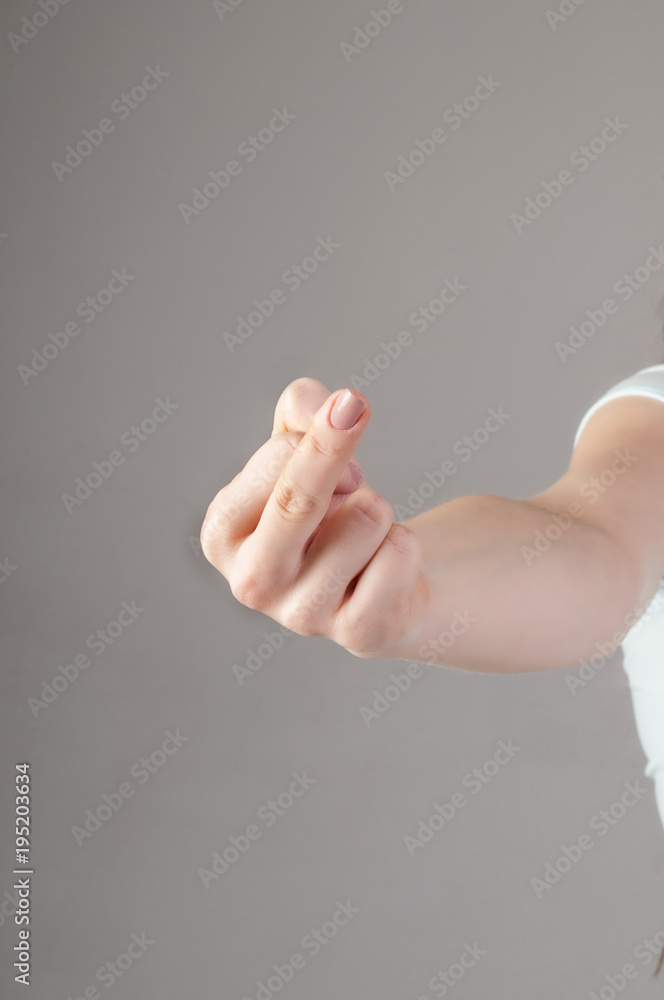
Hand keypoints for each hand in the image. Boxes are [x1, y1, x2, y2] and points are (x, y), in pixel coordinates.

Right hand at [200, 377, 430, 658]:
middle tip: (356, 404)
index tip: (334, 451)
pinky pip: (400, 556)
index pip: (275, 459)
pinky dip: (404, 544)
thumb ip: (299, 413)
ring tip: (361, 533)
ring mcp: (302, 615)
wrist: (375, 580)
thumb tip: (323, 408)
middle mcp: (251, 582)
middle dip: (335, 445)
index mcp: (223, 534)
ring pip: (367, 520)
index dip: (319, 439)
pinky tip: (381, 566)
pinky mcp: (358, 633)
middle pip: (298, 499)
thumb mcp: (302, 453)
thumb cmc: (330, 511)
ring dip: (379, 510)